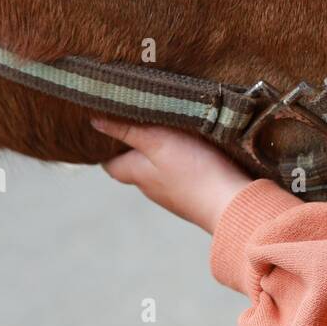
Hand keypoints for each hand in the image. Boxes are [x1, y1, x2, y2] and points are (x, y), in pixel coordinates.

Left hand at [90, 118, 252, 233]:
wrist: (233, 205)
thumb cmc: (194, 171)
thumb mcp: (158, 142)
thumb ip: (128, 131)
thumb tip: (94, 122)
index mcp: (136, 174)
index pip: (110, 162)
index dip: (105, 144)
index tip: (109, 124)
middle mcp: (151, 188)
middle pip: (134, 166)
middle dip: (133, 146)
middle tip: (139, 120)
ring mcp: (174, 194)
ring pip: (159, 171)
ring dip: (160, 153)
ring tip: (168, 129)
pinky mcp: (196, 195)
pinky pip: (182, 176)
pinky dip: (181, 162)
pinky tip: (194, 151)